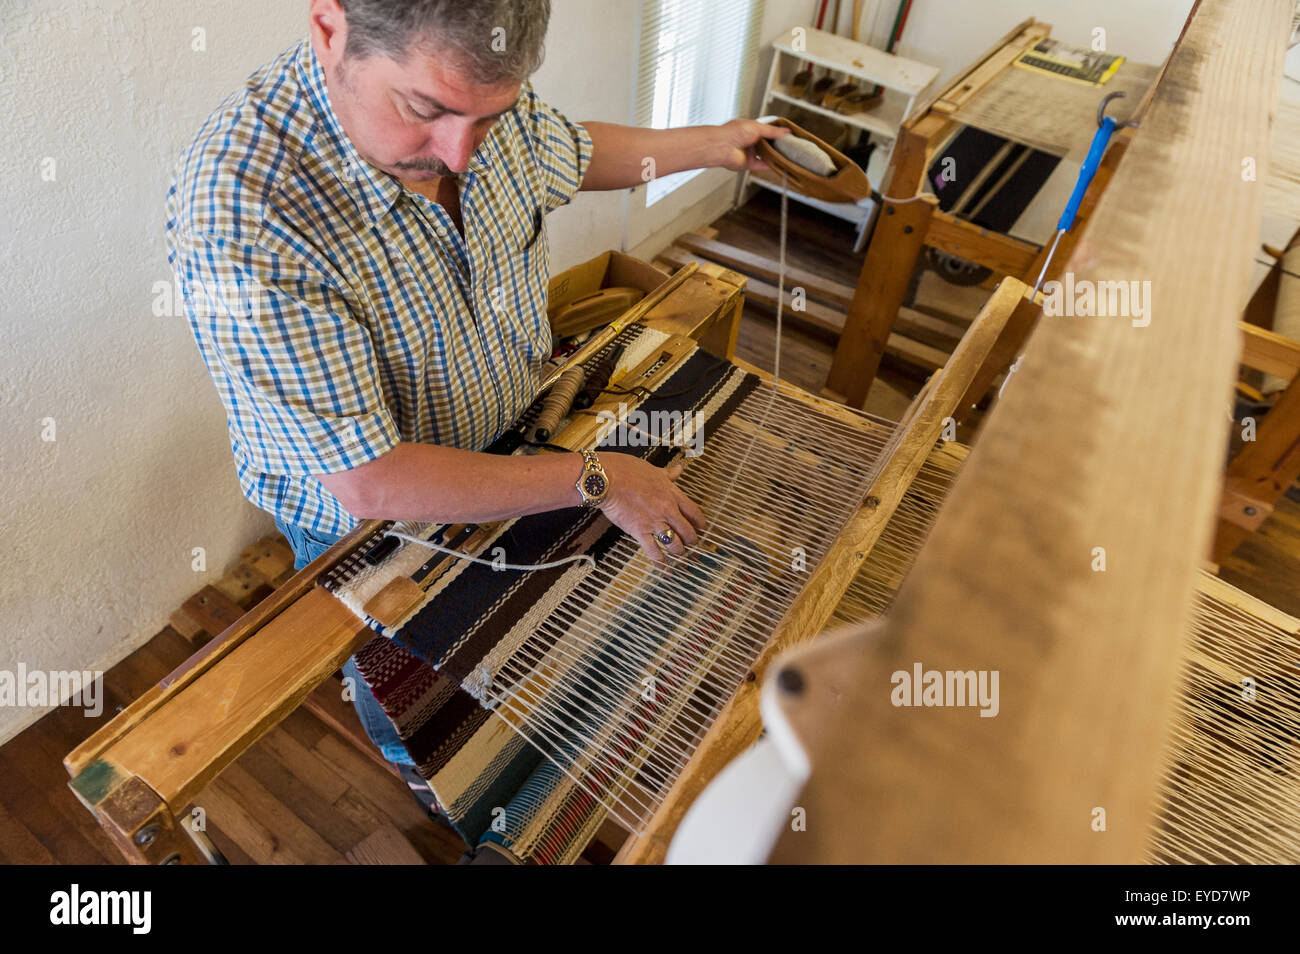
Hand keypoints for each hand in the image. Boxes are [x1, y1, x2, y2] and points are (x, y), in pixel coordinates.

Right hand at [593, 453, 707, 564]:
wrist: (608, 479)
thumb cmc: (627, 470)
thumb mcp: (653, 469)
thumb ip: (668, 474)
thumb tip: (679, 470)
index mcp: (671, 493)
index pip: (694, 512)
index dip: (700, 524)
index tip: (702, 529)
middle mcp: (667, 509)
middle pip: (688, 531)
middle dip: (692, 541)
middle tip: (693, 547)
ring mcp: (654, 522)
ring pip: (675, 543)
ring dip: (679, 552)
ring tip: (680, 556)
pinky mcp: (640, 531)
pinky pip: (654, 551)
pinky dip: (660, 562)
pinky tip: (664, 568)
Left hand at [714, 118, 790, 172]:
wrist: (722, 146)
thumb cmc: (733, 132)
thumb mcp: (757, 127)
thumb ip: (772, 130)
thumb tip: (785, 131)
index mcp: (749, 129)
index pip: (765, 130)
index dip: (775, 132)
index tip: (786, 134)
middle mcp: (748, 141)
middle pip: (765, 143)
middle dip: (775, 144)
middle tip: (787, 144)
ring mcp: (748, 152)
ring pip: (763, 154)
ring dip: (772, 154)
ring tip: (785, 153)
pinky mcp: (747, 163)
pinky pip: (760, 164)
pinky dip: (768, 164)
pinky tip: (777, 163)